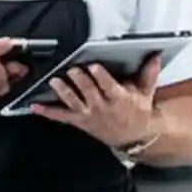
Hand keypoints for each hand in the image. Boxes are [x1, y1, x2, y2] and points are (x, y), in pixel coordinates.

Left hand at [31, 55, 160, 148]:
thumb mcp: (146, 93)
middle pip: (89, 92)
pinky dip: (48, 112)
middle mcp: (102, 107)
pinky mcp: (79, 121)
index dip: (101, 77)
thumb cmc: (138, 110)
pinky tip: (35, 106)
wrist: (133, 137)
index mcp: (119, 98)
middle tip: (72, 70)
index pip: (109, 86)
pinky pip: (61, 116)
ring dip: (63, 92)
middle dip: (80, 81)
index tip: (93, 66)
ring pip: (74, 102)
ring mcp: (89, 114)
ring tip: (54, 81)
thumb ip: (149, 73)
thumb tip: (156, 55)